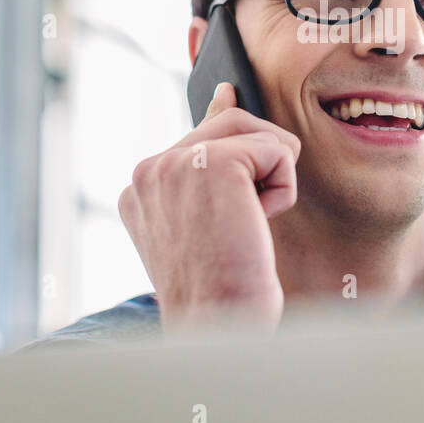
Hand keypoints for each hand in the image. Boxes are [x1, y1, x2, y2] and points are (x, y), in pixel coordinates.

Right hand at [117, 82, 299, 339]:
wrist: (221, 329)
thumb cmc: (223, 288)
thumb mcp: (211, 216)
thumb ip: (212, 156)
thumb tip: (225, 93)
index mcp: (140, 187)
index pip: (200, 134)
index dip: (233, 141)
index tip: (230, 106)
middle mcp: (148, 170)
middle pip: (233, 121)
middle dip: (261, 166)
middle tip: (247, 221)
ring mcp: (174, 163)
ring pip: (256, 130)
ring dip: (273, 176)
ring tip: (249, 224)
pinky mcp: (212, 164)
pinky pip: (278, 150)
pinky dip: (284, 189)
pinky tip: (256, 225)